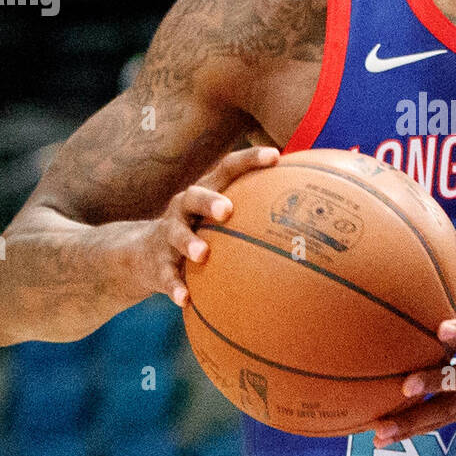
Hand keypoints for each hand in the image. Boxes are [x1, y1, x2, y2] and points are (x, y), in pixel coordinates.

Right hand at [128, 145, 279, 305]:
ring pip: (177, 234)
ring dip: (190, 243)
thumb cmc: (199, 233)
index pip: (229, 167)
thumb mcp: (220, 219)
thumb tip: (316, 217)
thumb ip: (257, 214)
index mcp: (207, 192)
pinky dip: (174, 286)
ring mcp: (168, 235)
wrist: (139, 256)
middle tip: (228, 210)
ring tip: (203, 255)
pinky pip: (164, 275)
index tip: (276, 155)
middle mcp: (184, 208)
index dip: (251, 158)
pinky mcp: (155, 264)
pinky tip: (185, 299)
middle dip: (211, 201)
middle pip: (195, 196)